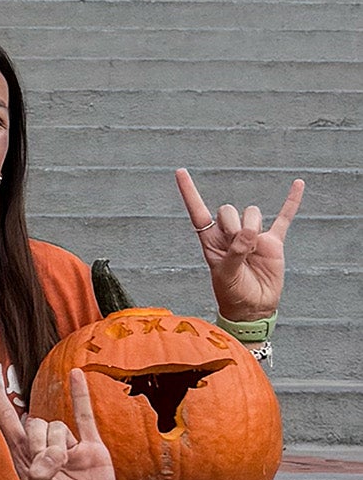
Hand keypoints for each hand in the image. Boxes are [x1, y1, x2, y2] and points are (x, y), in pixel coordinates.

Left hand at [0, 364, 119, 479]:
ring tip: (66, 467)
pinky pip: (86, 418)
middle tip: (51, 466)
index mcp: (23, 461)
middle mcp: (43, 451)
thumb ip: (41, 477)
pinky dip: (81, 397)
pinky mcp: (93, 453)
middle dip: (41, 439)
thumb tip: (52, 455)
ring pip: (59, 426)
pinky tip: (78, 375)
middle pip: (36, 423)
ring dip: (60, 442)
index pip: (5, 420)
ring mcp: (69, 450)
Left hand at [176, 169, 300, 322]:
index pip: (198, 211)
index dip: (189, 192)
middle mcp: (229, 234)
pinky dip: (291, 201)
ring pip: (252, 212)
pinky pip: (284, 216)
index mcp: (210, 241)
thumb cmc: (232, 293)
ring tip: (252, 250)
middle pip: (229, 209)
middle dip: (233, 224)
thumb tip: (249, 233)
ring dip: (252, 226)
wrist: (253, 307)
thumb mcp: (225, 274)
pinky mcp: (273, 242)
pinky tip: (298, 184)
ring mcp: (252, 236)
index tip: (180, 171)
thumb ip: (234, 253)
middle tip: (237, 247)